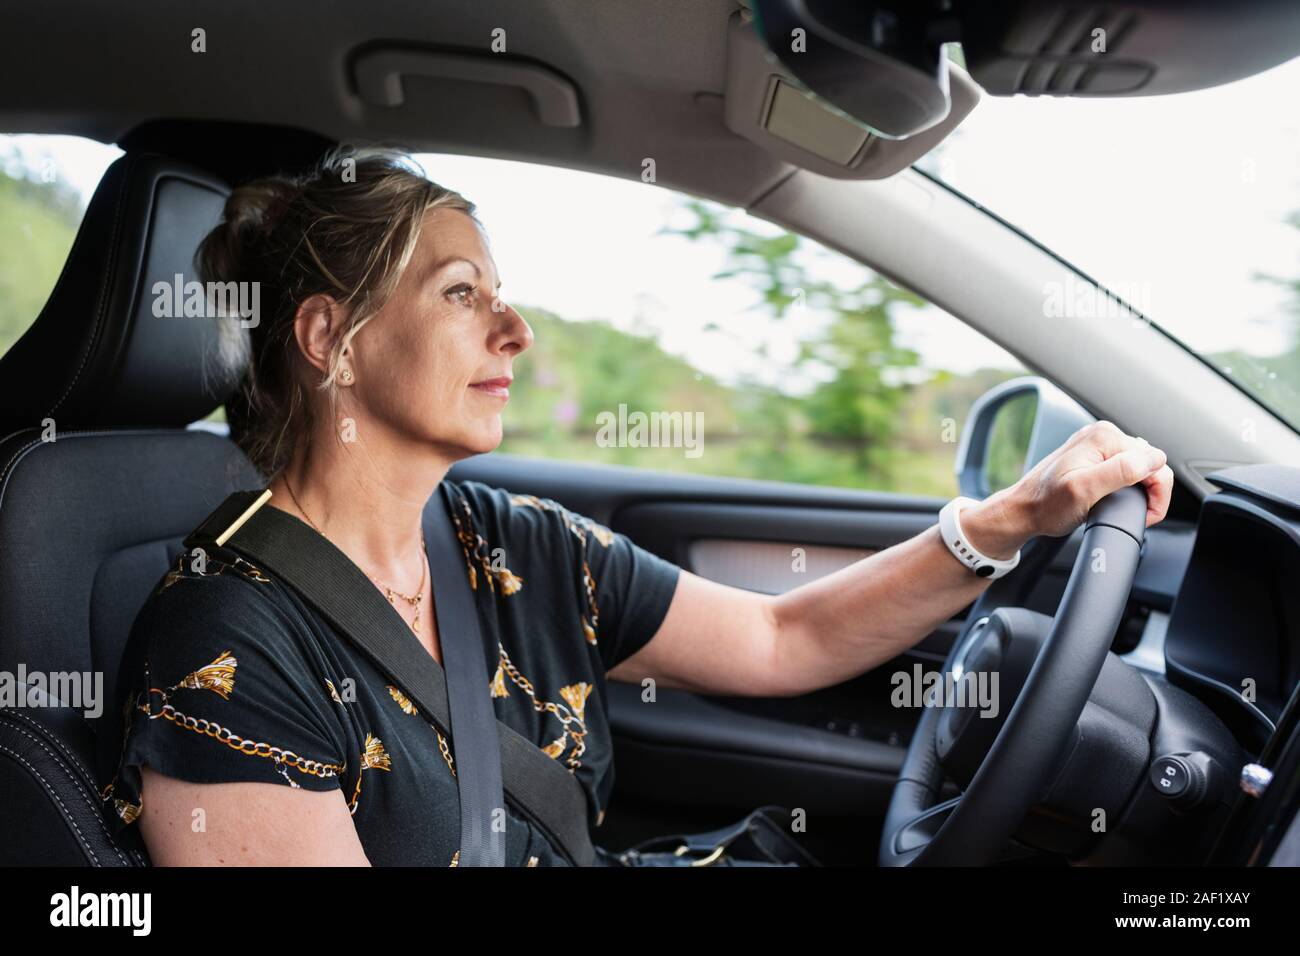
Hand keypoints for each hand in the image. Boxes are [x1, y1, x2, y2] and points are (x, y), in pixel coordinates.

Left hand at [961, 421, 1173, 558]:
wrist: (1023, 511)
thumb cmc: (1046, 504)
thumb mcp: (1084, 490)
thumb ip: (1120, 471)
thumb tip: (1153, 459)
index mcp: (1104, 437)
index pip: (1155, 460)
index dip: (1157, 491)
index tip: (1145, 513)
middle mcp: (1102, 435)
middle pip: (1149, 462)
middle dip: (1150, 491)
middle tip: (1135, 514)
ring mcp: (1097, 446)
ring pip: (1139, 467)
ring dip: (1139, 490)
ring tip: (1121, 508)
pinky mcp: (1093, 457)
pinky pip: (1125, 469)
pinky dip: (1127, 487)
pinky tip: (1114, 500)